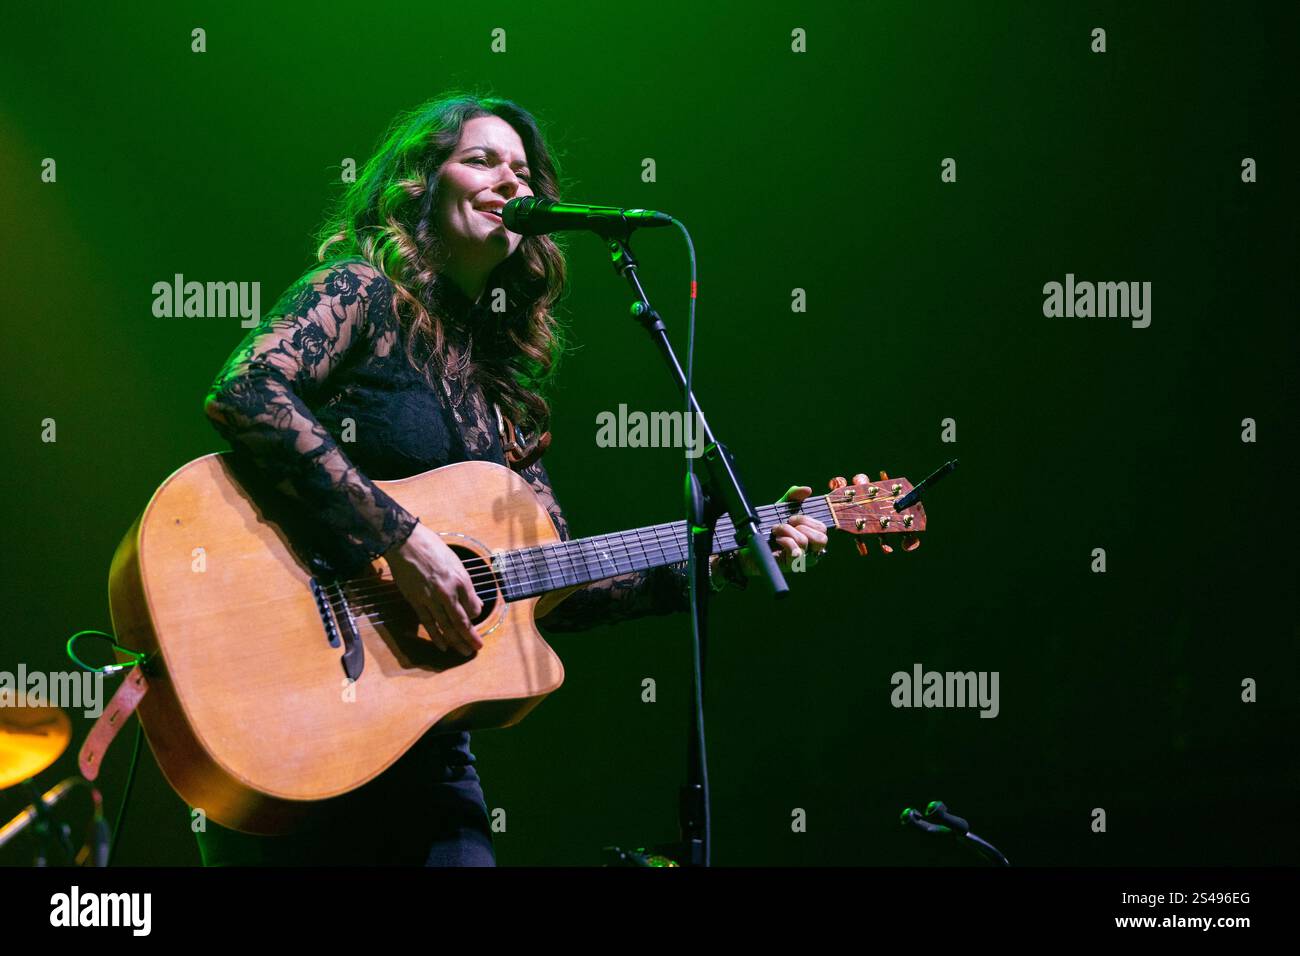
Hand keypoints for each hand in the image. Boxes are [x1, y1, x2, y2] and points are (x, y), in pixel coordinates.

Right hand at [382, 523, 482, 655]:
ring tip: (465, 651)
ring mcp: (432, 598)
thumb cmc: (432, 548)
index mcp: (461, 580)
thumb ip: (465, 584)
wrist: (406, 543)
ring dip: (457, 641)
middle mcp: (448, 592)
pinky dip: (437, 636)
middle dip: (471, 637)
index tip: (475, 618)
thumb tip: (474, 601)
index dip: (476, 616)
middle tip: (478, 648)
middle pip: (463, 621)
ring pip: (447, 626)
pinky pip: (429, 623)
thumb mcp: (456, 563)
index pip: (474, 607)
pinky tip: (444, 646)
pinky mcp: (417, 601)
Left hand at [737, 485, 828, 576]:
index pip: (822, 529)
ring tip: (776, 531)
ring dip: (787, 530)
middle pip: (821, 538)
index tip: (791, 518)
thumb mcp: (781, 509)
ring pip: (804, 541)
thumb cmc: (767, 528)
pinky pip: (796, 551)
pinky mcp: (791, 565)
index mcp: (811, 538)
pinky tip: (777, 540)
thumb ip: (793, 496)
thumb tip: (807, 490)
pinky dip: (785, 541)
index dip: (807, 519)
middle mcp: (810, 551)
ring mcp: (802, 560)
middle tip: (786, 524)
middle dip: (801, 525)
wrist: (749, 542)